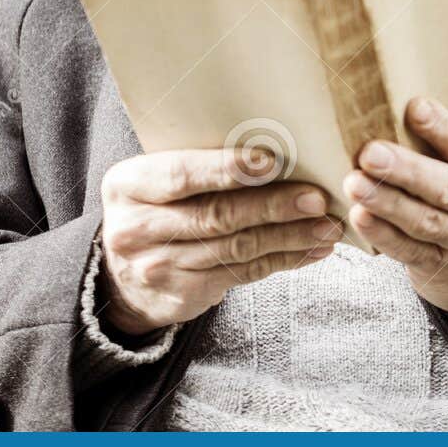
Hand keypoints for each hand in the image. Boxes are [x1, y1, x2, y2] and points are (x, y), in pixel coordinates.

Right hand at [98, 147, 342, 333]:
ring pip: (237, 248)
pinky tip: (312, 249)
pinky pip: (244, 274)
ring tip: (327, 226)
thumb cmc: (154, 210)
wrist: (120, 277)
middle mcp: (137, 228)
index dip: (226, 169)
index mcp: (128, 185)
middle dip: (272, 205)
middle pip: (216, 215)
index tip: (271, 162)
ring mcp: (160, 267)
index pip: (180, 175)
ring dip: (289, 236)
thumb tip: (275, 151)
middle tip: (316, 198)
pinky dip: (284, 260)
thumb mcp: (154, 181)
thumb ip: (196, 166)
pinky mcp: (185, 295)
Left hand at [345, 96, 447, 328]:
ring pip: (426, 221)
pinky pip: (409, 250)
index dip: (444, 129)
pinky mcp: (441, 268)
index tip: (414, 108)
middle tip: (370, 153)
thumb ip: (447, 145)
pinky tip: (360, 217)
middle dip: (407, 170)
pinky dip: (383, 234)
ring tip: (355, 184)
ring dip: (388, 202)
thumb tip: (391, 107)